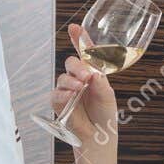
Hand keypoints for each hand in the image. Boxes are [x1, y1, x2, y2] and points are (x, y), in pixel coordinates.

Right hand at [51, 22, 118, 143]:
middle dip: (77, 66)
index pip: (85, 53)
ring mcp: (67, 89)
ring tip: (79, 88)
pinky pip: (56, 93)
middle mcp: (78, 78)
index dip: (79, 39)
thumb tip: (93, 72)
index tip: (74, 28)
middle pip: (71, 62)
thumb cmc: (104, 114)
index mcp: (92, 73)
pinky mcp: (58, 102)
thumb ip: (101, 84)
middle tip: (86, 76)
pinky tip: (70, 96)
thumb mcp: (108, 96)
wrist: (98, 135)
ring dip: (71, 81)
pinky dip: (62, 93)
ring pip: (63, 77)